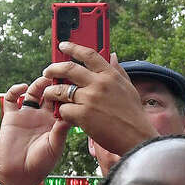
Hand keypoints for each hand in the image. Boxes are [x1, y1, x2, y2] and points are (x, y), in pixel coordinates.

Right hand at [0, 82, 69, 184]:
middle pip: (50, 93)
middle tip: (59, 75)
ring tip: (44, 79)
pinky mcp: (12, 116)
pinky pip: (12, 99)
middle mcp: (43, 116)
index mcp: (56, 122)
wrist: (18, 174)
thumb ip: (60, 130)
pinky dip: (15, 90)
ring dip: (39, 83)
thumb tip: (70, 114)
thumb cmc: (40, 164)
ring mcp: (27, 114)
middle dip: (55, 83)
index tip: (73, 83)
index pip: (64, 102)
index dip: (67, 92)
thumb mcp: (54, 147)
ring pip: (34, 92)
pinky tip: (22, 88)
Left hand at [31, 44, 154, 158]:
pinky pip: (63, 109)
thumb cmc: (133, 114)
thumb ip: (118, 70)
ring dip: (51, 91)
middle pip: (68, 68)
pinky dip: (61, 112)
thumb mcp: (128, 87)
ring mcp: (90, 99)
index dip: (73, 47)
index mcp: (110, 75)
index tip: (63, 45)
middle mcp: (99, 84)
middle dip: (53, 68)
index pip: (88, 54)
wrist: (137, 138)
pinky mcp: (83, 116)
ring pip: (60, 90)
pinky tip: (63, 114)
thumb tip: (112, 55)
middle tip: (47, 71)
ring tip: (49, 94)